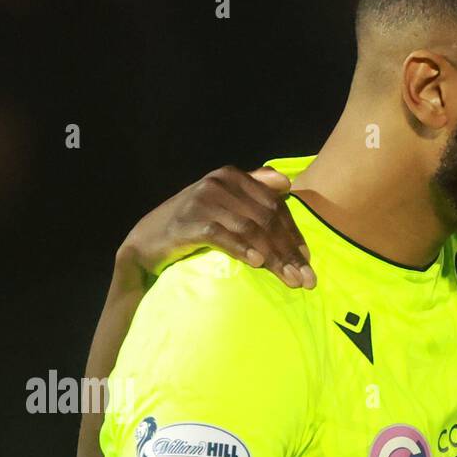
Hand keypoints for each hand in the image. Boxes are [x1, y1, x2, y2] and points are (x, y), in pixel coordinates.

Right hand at [120, 164, 316, 287]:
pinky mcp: (190, 221)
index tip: (307, 259)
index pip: (274, 205)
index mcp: (233, 176)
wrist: (148, 239)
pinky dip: (243, 249)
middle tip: (306, 279)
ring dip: (275, 258)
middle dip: (289, 251)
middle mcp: (220, 182)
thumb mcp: (225, 204)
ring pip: (251, 229)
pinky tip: (258, 263)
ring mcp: (204, 200)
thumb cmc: (193, 223)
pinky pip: (224, 236)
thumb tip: (286, 182)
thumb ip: (253, 190)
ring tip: (291, 280)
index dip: (294, 233)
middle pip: (267, 218)